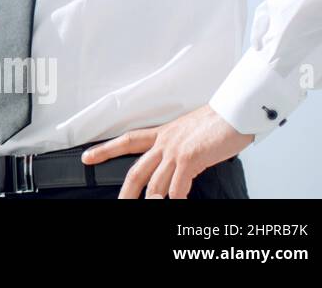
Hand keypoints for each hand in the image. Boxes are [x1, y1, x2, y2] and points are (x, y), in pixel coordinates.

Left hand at [80, 104, 253, 198]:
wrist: (234, 112)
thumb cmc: (217, 122)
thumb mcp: (188, 132)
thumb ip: (178, 146)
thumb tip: (177, 161)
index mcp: (162, 134)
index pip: (127, 141)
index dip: (105, 149)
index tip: (88, 157)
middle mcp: (165, 142)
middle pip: (136, 170)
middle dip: (126, 190)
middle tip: (119, 202)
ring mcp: (176, 151)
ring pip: (154, 182)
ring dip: (151, 200)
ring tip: (149, 208)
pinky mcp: (190, 158)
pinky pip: (178, 185)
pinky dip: (176, 198)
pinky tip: (177, 202)